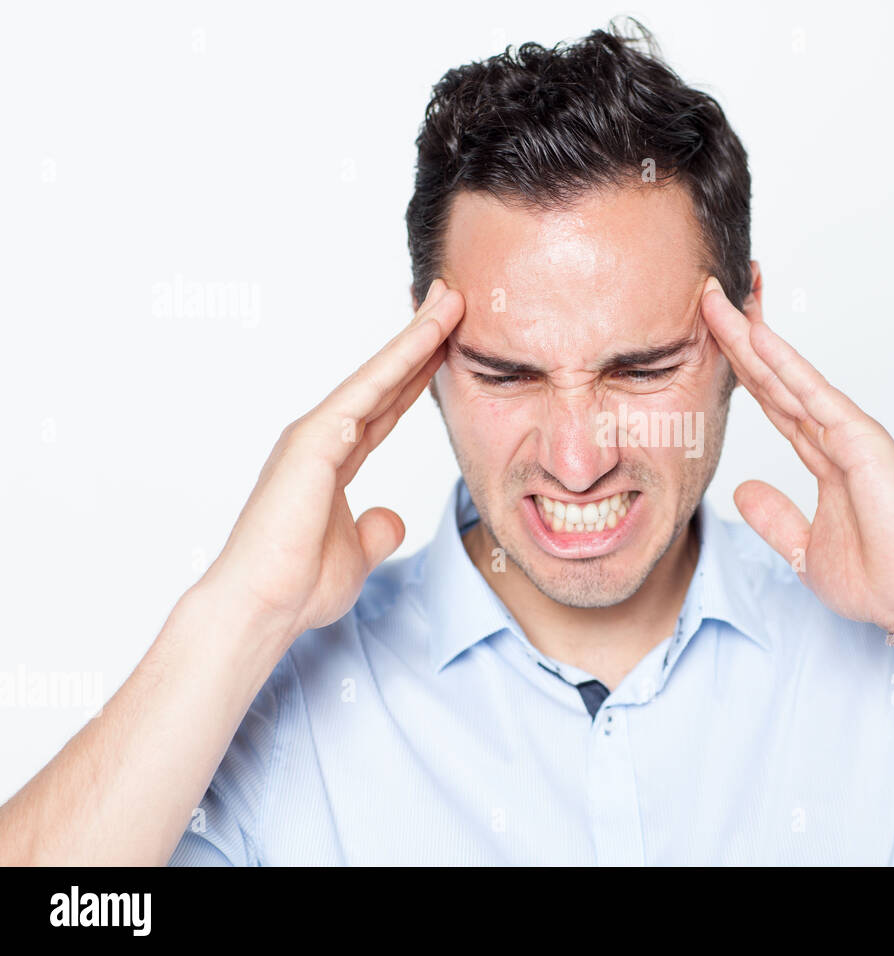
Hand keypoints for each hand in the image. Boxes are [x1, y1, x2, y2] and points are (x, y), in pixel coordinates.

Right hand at [199, 279, 464, 639]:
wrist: (264, 606)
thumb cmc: (298, 585)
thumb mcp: (356, 553)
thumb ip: (375, 530)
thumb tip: (391, 520)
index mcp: (332, 461)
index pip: (387, 408)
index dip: (417, 375)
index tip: (449, 345)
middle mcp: (322, 438)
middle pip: (385, 380)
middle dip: (421, 340)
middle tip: (453, 299)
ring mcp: (314, 435)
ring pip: (378, 375)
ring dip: (417, 336)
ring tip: (450, 299)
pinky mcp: (312, 440)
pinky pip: (366, 392)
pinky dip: (398, 361)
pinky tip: (427, 334)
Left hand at [700, 276, 893, 633]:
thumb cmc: (878, 578)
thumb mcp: (804, 550)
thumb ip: (774, 517)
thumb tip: (741, 491)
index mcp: (823, 456)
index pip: (771, 401)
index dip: (740, 369)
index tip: (708, 336)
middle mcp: (834, 437)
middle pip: (774, 378)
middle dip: (739, 338)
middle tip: (706, 296)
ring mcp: (849, 434)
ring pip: (789, 376)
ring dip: (753, 337)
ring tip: (718, 301)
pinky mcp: (863, 442)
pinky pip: (816, 396)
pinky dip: (787, 365)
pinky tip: (759, 338)